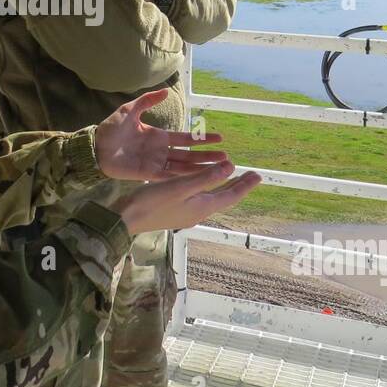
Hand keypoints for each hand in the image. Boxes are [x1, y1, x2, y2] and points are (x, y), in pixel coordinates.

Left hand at [94, 88, 229, 180]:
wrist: (95, 146)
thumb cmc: (111, 128)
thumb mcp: (130, 110)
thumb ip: (147, 101)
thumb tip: (166, 90)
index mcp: (159, 136)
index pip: (186, 139)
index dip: (202, 139)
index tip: (220, 138)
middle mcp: (160, 151)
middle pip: (189, 155)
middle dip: (207, 156)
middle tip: (226, 158)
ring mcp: (155, 164)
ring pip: (183, 167)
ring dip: (200, 169)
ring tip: (218, 169)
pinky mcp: (147, 174)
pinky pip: (168, 177)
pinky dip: (182, 179)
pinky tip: (196, 180)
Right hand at [117, 161, 261, 235]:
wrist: (127, 219)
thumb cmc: (153, 202)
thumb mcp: (181, 186)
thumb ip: (207, 177)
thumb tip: (231, 167)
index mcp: (201, 207)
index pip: (230, 195)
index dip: (244, 185)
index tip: (258, 176)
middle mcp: (197, 212)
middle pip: (223, 197)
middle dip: (237, 185)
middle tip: (252, 175)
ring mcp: (186, 213)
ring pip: (212, 198)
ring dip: (223, 187)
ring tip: (232, 177)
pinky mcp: (175, 211)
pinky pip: (200, 198)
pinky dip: (208, 188)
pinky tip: (203, 184)